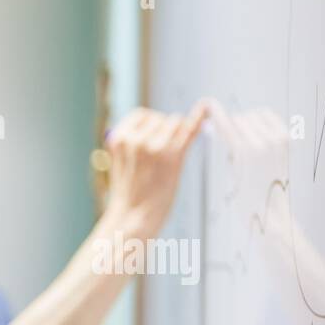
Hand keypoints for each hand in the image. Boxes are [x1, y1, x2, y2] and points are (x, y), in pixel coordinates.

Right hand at [104, 102, 207, 238]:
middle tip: (159, 159)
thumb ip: (134, 139)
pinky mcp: (172, 155)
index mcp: (117, 138)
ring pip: (175, 122)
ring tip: (167, 161)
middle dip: (164, 132)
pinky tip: (207, 107)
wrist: (133, 217)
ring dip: (177, 136)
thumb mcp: (121, 160)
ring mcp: (154, 146)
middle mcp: (134, 139)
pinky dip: (199, 117)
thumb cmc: (130, 191)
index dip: (150, 125)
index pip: (141, 115)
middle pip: (160, 117)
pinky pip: (189, 129)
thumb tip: (161, 118)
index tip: (151, 141)